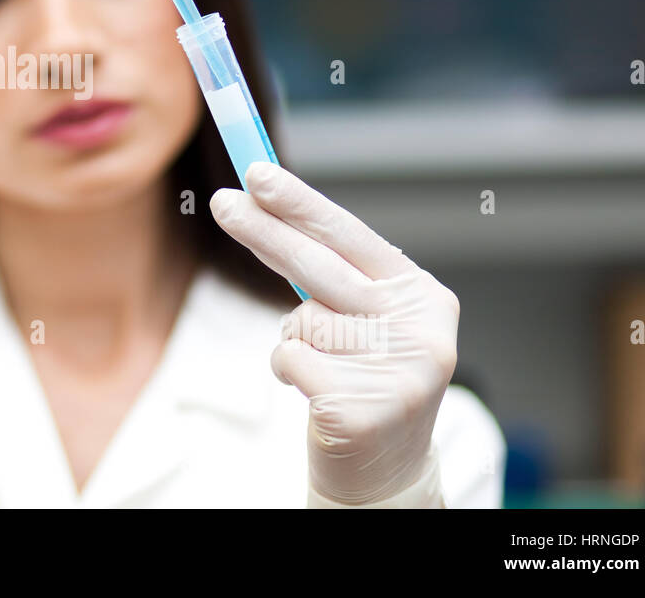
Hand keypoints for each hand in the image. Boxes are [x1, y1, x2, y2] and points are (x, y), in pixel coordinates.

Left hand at [209, 161, 459, 505]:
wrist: (385, 470)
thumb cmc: (365, 378)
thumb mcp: (365, 318)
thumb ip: (332, 271)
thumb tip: (262, 202)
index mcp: (423, 296)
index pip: (350, 235)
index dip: (300, 203)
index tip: (257, 174)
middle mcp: (420, 330)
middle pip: (318, 265)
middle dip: (263, 229)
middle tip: (221, 203)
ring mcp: (396, 372)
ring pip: (301, 320)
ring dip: (294, 338)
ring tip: (324, 367)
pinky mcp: (361, 410)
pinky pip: (289, 360)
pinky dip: (289, 372)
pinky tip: (318, 394)